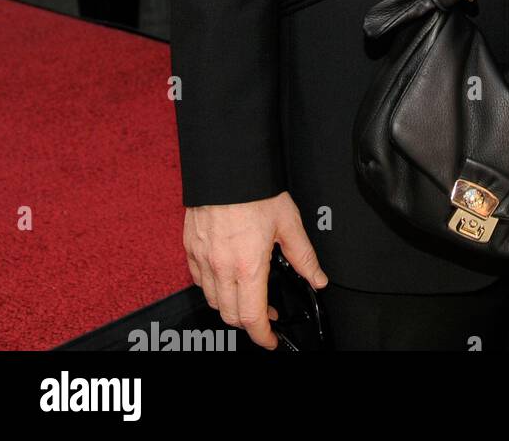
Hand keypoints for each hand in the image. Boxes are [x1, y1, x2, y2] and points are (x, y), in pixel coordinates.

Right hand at [183, 191, 327, 350]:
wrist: (227, 168)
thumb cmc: (255, 191)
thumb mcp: (289, 223)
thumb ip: (304, 256)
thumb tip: (317, 278)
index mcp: (247, 266)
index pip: (251, 318)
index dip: (262, 336)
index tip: (271, 340)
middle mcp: (221, 268)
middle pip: (230, 316)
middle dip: (249, 322)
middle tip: (266, 313)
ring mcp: (203, 260)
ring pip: (213, 301)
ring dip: (231, 306)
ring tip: (249, 294)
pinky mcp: (191, 249)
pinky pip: (200, 281)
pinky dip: (213, 288)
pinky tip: (227, 275)